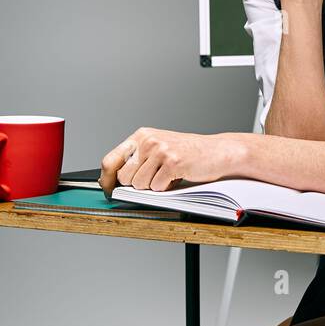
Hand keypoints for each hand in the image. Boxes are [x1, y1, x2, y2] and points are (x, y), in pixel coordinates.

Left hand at [99, 127, 231, 195]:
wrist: (218, 151)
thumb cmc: (189, 153)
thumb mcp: (158, 149)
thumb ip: (136, 159)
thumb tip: (111, 180)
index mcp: (141, 135)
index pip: (110, 160)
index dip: (106, 179)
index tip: (107, 190)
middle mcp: (148, 140)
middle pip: (124, 177)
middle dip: (137, 184)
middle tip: (154, 179)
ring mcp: (161, 150)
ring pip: (139, 185)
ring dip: (154, 186)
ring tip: (168, 175)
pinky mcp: (173, 162)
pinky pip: (157, 187)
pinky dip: (167, 188)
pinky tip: (177, 177)